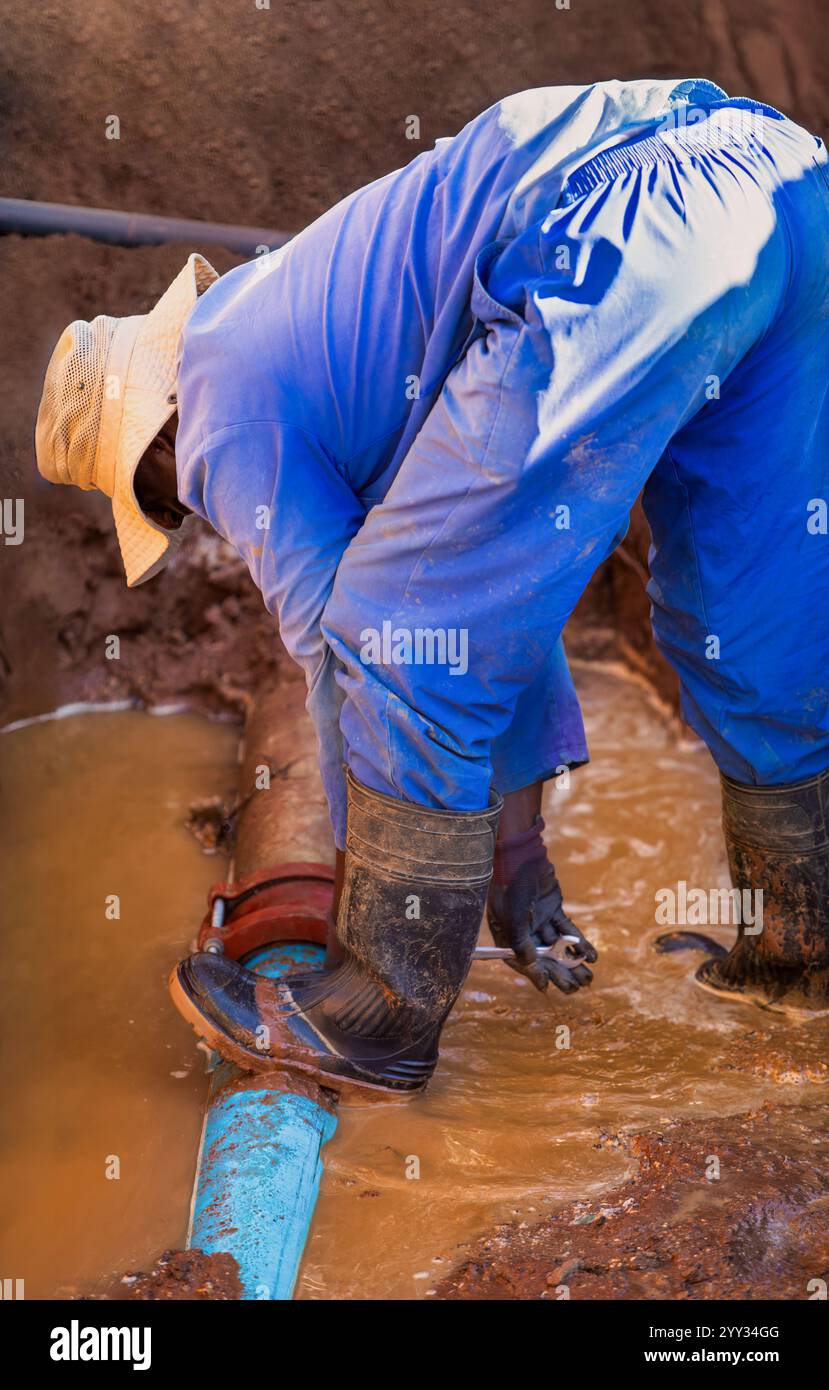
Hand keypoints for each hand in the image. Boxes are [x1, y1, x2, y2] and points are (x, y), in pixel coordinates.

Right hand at [488, 843, 596, 994]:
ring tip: (588, 978)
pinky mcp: (553, 909)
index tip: (548, 987)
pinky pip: (567, 930)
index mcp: (507, 934)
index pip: (521, 961)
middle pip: (543, 957)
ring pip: (557, 946)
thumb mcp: (512, 917)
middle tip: (576, 988)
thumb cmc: (512, 886)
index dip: (535, 974)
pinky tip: (591, 956)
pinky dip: (579, 943)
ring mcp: (538, 919)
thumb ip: (521, 942)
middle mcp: (522, 929)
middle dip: (560, 973)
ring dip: (572, 962)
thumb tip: (531, 965)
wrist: (522, 854)